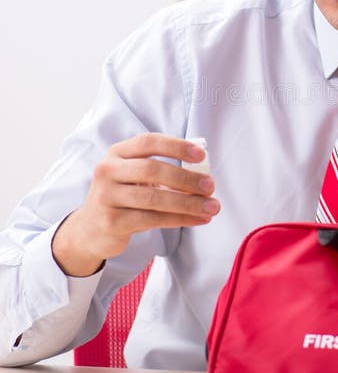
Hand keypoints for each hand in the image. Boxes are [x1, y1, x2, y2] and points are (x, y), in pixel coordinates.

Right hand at [52, 134, 219, 275]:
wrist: (90, 230)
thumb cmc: (123, 197)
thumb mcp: (134, 177)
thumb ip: (162, 170)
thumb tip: (202, 173)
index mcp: (117, 153)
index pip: (148, 142)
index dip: (176, 146)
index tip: (201, 155)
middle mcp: (108, 171)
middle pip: (152, 170)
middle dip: (186, 178)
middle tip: (210, 186)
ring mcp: (107, 197)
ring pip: (154, 198)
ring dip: (188, 203)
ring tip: (211, 207)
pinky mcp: (111, 222)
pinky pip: (152, 219)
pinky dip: (179, 219)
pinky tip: (197, 219)